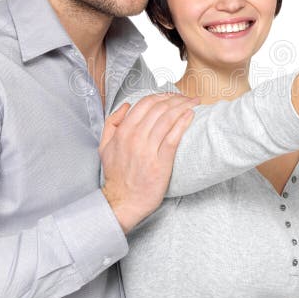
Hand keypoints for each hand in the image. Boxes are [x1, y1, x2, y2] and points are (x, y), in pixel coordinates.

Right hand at [100, 94, 197, 232]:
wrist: (124, 202)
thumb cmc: (118, 176)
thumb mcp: (104, 147)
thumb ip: (112, 123)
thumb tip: (126, 106)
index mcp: (123, 132)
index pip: (145, 103)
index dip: (161, 96)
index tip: (171, 96)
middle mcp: (135, 138)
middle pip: (159, 108)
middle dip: (176, 98)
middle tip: (187, 97)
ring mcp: (148, 150)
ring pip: (168, 119)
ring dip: (183, 106)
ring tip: (194, 102)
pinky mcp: (161, 162)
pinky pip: (174, 137)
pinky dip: (183, 123)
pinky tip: (191, 115)